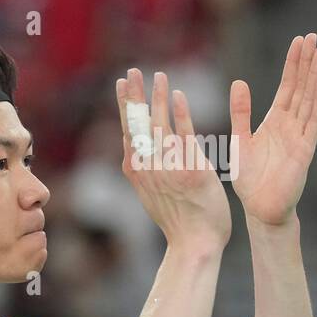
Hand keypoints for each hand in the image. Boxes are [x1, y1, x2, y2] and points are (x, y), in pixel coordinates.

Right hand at [116, 67, 230, 250]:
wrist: (194, 245)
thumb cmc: (176, 220)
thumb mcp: (149, 194)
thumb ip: (141, 171)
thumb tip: (130, 154)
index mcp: (137, 170)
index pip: (128, 129)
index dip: (125, 105)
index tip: (122, 84)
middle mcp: (148, 167)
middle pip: (137, 123)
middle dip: (133, 95)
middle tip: (132, 72)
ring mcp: (168, 169)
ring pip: (159, 125)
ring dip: (157, 97)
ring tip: (158, 76)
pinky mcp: (191, 171)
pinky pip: (184, 136)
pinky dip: (180, 113)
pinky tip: (177, 94)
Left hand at [229, 33, 316, 225]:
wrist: (261, 208)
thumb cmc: (250, 179)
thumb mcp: (240, 139)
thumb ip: (241, 111)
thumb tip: (239, 82)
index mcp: (276, 121)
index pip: (288, 86)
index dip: (293, 64)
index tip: (299, 41)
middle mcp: (292, 125)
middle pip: (302, 87)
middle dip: (308, 63)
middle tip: (314, 37)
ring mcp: (301, 136)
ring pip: (310, 99)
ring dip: (315, 75)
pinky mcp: (305, 149)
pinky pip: (314, 121)